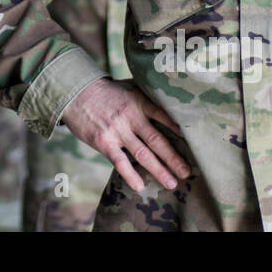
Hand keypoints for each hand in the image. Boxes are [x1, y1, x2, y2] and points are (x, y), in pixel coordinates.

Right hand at [61, 78, 191, 191]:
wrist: (75, 93)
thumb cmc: (106, 91)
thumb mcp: (128, 86)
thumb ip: (146, 93)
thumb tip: (169, 95)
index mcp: (139, 101)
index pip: (164, 116)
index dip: (180, 129)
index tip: (195, 142)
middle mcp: (131, 116)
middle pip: (157, 140)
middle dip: (174, 158)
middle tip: (187, 173)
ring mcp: (117, 130)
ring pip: (142, 154)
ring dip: (159, 170)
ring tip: (172, 183)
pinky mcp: (104, 142)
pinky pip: (120, 162)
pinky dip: (131, 174)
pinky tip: (140, 186)